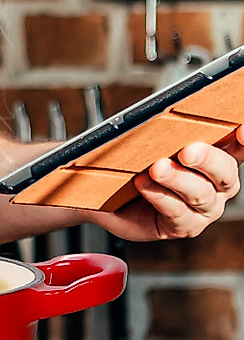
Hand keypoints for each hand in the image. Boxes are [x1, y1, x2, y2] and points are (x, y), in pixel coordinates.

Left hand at [92, 130, 243, 240]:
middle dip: (207, 159)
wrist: (109, 197)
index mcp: (217, 157)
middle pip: (225, 172)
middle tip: (187, 151)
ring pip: (200, 194)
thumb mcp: (147, 143)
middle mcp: (218, 185)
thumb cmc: (134, 162)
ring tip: (156, 168)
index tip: (241, 131)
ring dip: (178, 179)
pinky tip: (143, 184)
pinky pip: (177, 213)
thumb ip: (163, 131)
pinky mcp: (184, 226)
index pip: (238, 147)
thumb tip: (159, 113)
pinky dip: (159, 196)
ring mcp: (204, 209)